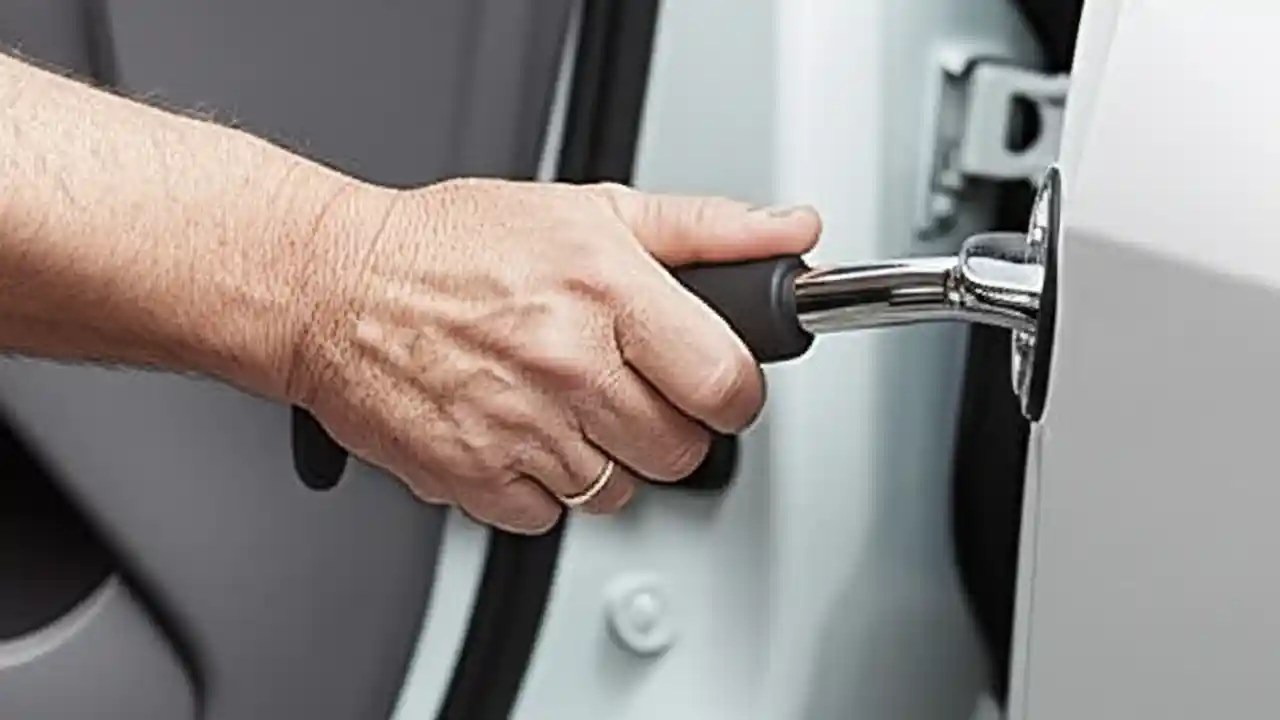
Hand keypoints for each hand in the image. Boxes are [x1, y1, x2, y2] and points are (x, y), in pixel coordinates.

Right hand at [287, 178, 819, 532]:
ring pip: (620, 491)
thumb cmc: (451, 245)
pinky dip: (541, 485)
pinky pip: (549, 516)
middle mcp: (569, 365)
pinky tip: (517, 431)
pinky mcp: (476, 479)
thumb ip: (704, 229)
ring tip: (562, 403)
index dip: (733, 392)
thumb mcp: (589, 209)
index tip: (716, 385)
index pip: (726, 385)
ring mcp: (521, 429)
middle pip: (682, 451)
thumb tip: (791, 234)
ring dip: (604, 457)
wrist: (332, 287)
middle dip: (669, 426)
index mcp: (607, 292)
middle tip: (631, 389)